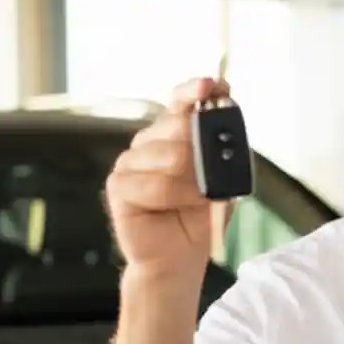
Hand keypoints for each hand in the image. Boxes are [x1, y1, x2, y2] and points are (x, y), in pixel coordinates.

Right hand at [106, 77, 234, 281]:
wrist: (178, 258)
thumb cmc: (198, 217)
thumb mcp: (222, 181)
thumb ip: (223, 151)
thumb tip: (225, 123)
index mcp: (172, 134)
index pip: (180, 101)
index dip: (193, 91)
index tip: (210, 85)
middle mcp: (148, 142)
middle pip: (180, 125)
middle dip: (205, 148)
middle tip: (214, 174)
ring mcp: (130, 162)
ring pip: (171, 156)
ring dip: (195, 182)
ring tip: (199, 200)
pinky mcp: (118, 186)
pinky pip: (156, 184)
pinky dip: (177, 198)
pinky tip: (178, 209)